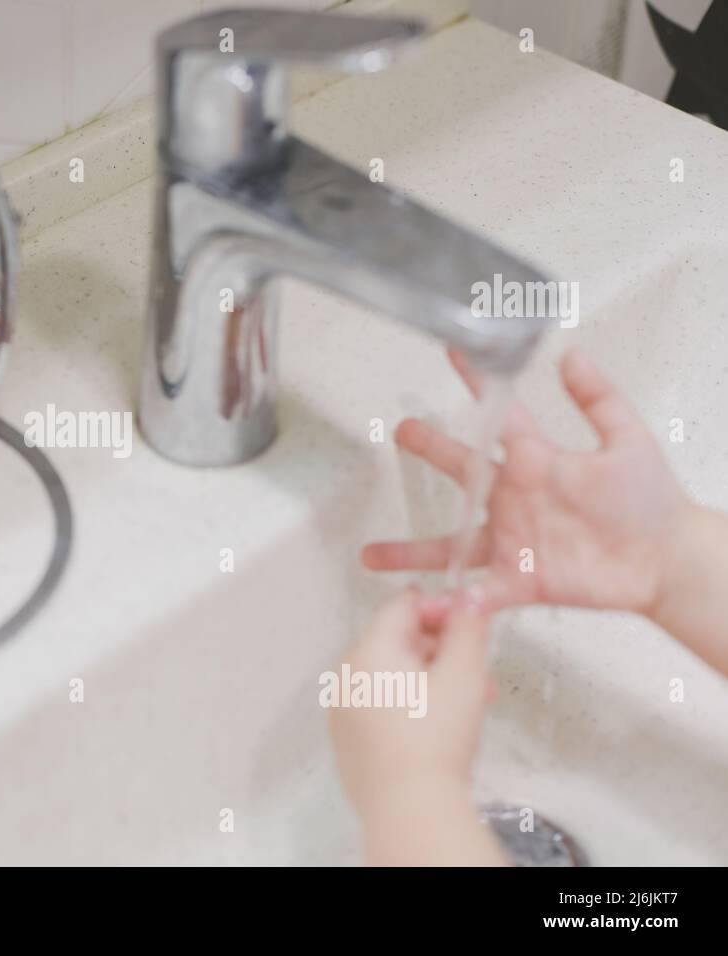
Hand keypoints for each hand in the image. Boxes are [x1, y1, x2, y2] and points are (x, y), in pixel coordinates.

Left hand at [329, 589, 504, 865]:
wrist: (410, 807)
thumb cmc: (433, 744)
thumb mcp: (464, 674)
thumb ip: (468, 628)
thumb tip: (470, 600)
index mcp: (368, 651)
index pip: (401, 606)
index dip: (439, 606)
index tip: (465, 617)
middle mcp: (347, 676)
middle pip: (394, 641)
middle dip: (439, 648)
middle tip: (473, 665)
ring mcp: (343, 709)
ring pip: (389, 676)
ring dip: (427, 678)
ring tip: (466, 699)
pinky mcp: (348, 739)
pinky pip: (378, 706)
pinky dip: (406, 705)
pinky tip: (435, 724)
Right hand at [362, 347, 689, 617]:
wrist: (666, 560)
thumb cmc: (651, 504)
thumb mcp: (629, 442)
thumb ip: (599, 400)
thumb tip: (572, 356)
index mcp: (536, 462)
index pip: (498, 418)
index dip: (476, 386)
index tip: (455, 355)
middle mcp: (513, 499)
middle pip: (460, 472)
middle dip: (429, 450)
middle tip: (401, 432)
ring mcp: (510, 540)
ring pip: (448, 546)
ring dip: (409, 551)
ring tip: (372, 555)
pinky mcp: (519, 580)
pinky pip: (476, 594)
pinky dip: (451, 603)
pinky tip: (424, 606)